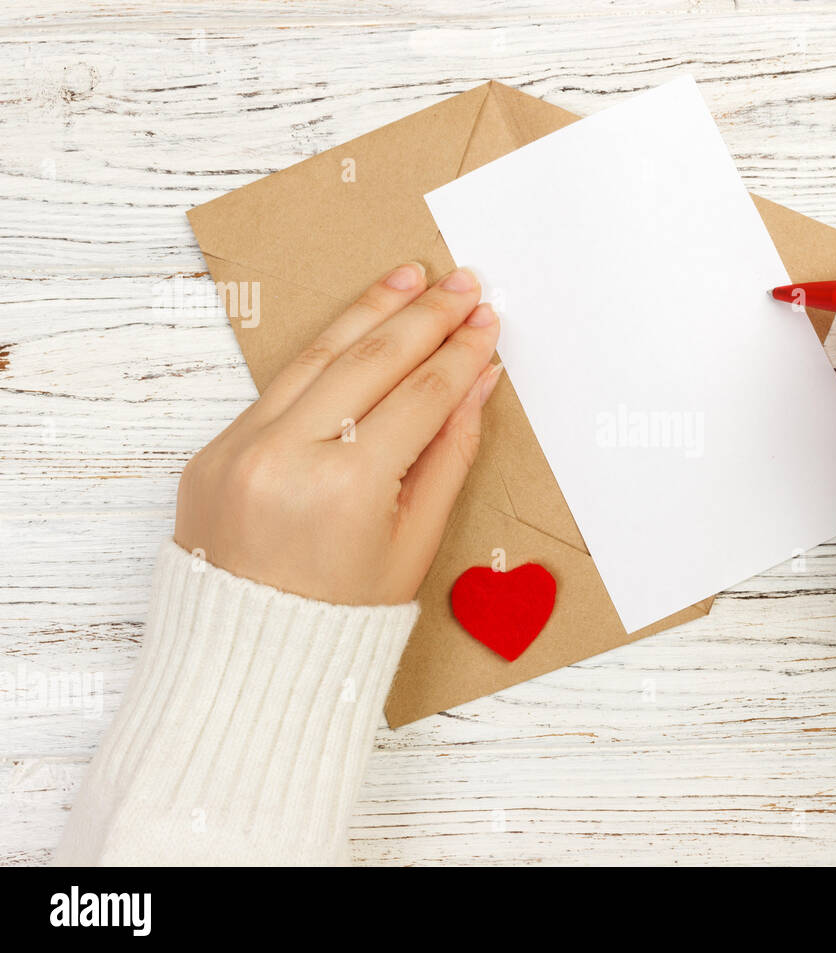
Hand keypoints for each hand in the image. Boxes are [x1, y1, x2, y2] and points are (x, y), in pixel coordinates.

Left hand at [175, 263, 502, 604]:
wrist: (248, 659)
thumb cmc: (343, 615)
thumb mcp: (416, 541)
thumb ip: (449, 452)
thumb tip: (476, 381)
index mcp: (347, 488)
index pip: (420, 396)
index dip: (460, 354)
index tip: (487, 321)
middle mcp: (286, 456)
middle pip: (369, 361)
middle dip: (423, 315)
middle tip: (461, 282)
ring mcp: (239, 449)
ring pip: (316, 357)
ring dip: (368, 311)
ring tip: (409, 277)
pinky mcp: (213, 449)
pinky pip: (278, 388)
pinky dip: (323, 355)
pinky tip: (356, 327)